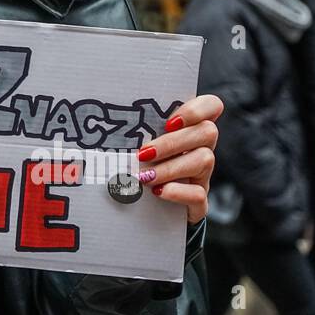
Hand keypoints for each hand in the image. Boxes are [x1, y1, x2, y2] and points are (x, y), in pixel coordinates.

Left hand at [136, 94, 222, 224]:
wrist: (148, 209)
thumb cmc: (139, 164)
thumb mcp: (139, 143)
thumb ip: (133, 128)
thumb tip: (103, 117)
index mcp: (189, 128)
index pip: (212, 105)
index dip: (197, 109)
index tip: (169, 122)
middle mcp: (201, 148)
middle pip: (208, 132)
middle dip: (172, 142)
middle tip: (143, 153)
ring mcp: (203, 176)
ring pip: (205, 160)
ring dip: (170, 168)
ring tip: (144, 176)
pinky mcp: (199, 201)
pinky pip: (199, 194)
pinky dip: (177, 192)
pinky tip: (157, 191)